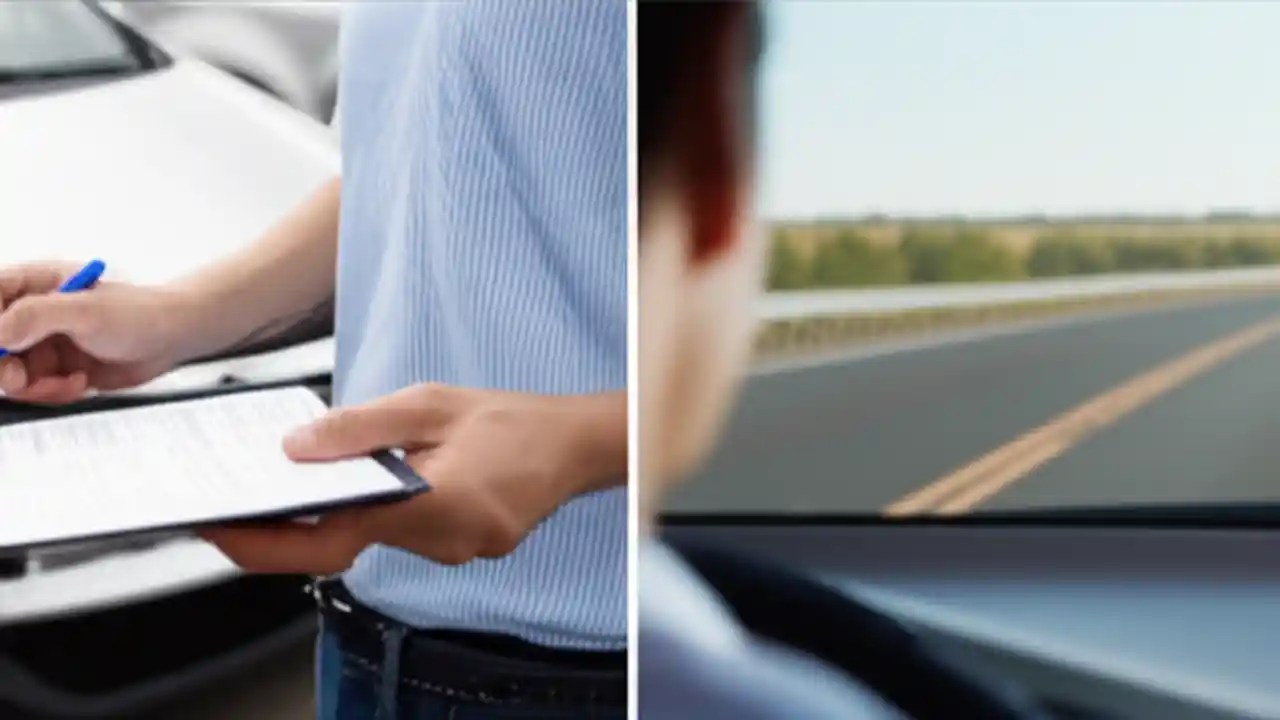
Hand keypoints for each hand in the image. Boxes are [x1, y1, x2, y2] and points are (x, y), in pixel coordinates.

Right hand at [0, 262, 194, 402]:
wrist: (172, 339)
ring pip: (8, 373)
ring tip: (67, 382)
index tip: (1, 350)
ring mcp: (40, 343)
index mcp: (30, 285)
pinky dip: (52, 393)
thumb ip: (37, 316)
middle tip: (21, 380)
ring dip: (33, 386)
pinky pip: (34, 389)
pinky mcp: (55, 369)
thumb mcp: (87, 311)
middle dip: (3, 368)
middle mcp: (29, 314)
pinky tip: (80, 383)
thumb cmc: (138, 313)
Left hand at [201, 384, 626, 573]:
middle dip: (298, 519)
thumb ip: (359, 429)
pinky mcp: (461, 550)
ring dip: (348, 507)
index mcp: (433, 504)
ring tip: (320, 468)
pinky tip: (383, 477)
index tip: (219, 525)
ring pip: (376, 538)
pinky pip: (404, 535)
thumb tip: (295, 449)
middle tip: (249, 490)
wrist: (577, 444)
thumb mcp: (428, 404)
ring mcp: (454, 553)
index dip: (265, 540)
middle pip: (347, 542)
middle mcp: (443, 542)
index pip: (329, 539)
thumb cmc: (512, 420)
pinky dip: (382, 509)